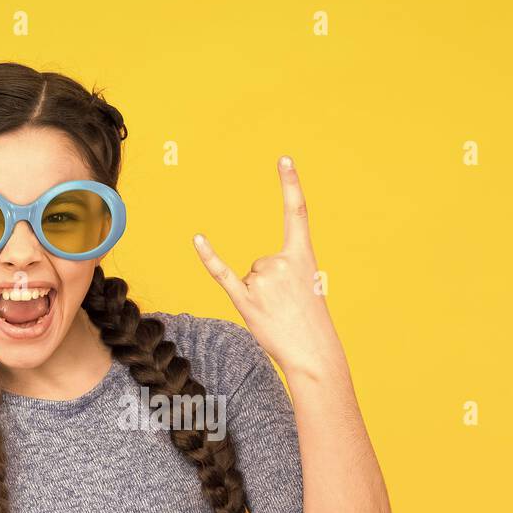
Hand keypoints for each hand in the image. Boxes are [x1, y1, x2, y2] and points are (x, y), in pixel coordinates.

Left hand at [192, 155, 346, 380]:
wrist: (314, 353)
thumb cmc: (310, 323)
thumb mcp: (307, 288)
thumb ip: (283, 271)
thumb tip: (255, 274)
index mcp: (303, 256)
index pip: (297, 212)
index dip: (291, 184)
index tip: (283, 159)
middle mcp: (281, 262)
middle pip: (261, 263)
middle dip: (269, 286)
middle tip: (287, 307)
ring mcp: (263, 281)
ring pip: (249, 278)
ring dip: (259, 298)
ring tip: (276, 315)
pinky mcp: (245, 300)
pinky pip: (222, 273)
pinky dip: (208, 257)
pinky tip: (198, 239)